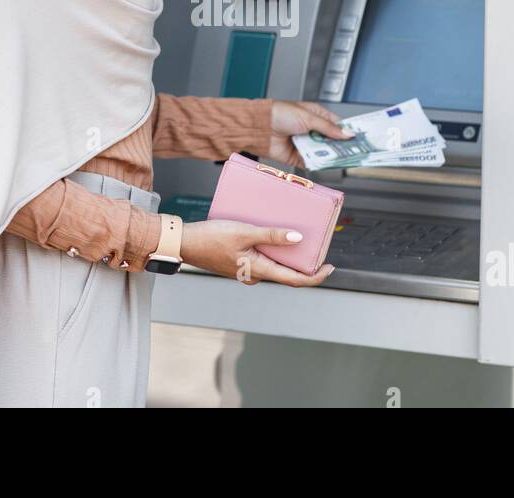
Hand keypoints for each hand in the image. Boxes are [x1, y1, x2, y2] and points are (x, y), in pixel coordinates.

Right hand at [180, 220, 335, 286]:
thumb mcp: (245, 232)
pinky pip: (261, 259)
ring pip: (273, 265)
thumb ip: (272, 235)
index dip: (316, 277)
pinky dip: (272, 249)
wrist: (184, 243)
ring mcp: (246, 270)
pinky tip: (272, 234)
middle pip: (286, 273)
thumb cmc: (211, 238)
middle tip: (317, 245)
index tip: (330, 267)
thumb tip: (298, 238)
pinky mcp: (239, 262)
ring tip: (296, 235)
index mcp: (259, 270)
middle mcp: (254, 274)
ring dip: (287, 254)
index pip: (295, 280)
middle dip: (303, 262)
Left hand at [265, 100, 352, 167]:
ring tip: (344, 158)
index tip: (360, 138)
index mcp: (316, 116)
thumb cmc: (280, 114)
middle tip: (356, 151)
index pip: (337, 125)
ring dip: (331, 155)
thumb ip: (328, 128)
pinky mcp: (298, 157)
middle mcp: (312, 130)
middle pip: (332, 141)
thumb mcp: (308, 117)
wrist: (259, 126)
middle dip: (342, 146)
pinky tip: (326, 164)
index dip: (348, 131)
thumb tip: (347, 134)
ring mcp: (305, 144)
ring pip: (323, 153)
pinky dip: (318, 164)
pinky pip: (312, 163)